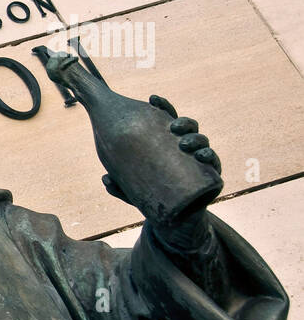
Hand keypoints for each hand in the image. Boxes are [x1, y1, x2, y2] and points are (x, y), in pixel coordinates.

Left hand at [102, 95, 222, 248]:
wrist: (173, 220)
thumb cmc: (152, 197)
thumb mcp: (132, 192)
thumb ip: (119, 187)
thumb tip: (106, 179)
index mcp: (166, 143)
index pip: (166, 119)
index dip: (162, 107)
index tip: (152, 98)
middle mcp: (185, 148)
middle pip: (188, 127)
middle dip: (183, 122)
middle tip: (173, 127)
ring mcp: (199, 161)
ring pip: (202, 141)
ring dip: (196, 139)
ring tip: (185, 143)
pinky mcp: (210, 176)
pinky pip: (214, 163)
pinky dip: (210, 157)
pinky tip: (203, 156)